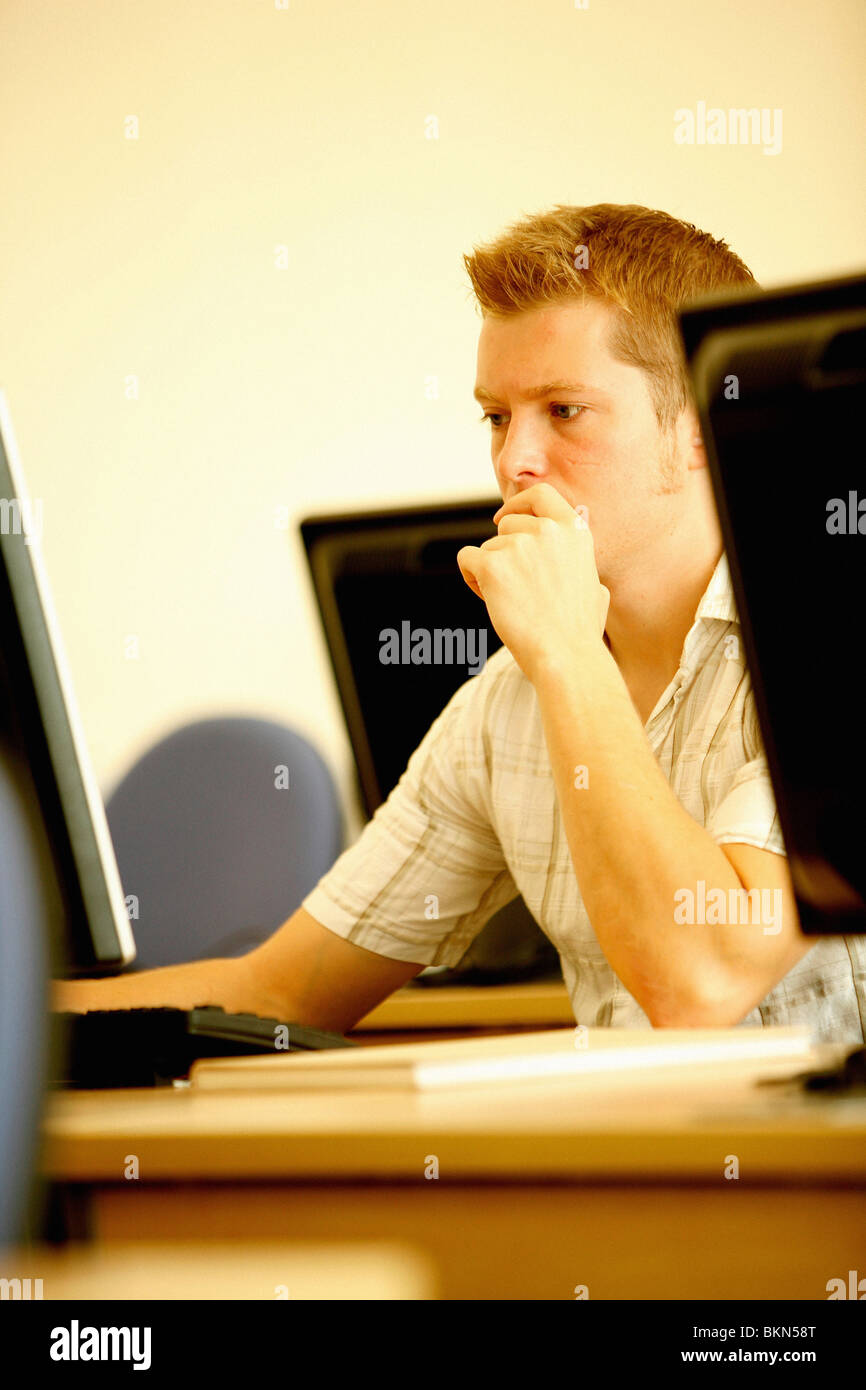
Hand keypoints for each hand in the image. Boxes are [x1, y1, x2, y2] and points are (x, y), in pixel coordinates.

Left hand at [456, 482, 609, 683]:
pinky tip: (489, 600)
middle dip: (503, 551)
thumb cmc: (580, 632)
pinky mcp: (492, 564)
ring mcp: (519, 544)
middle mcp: (547, 530)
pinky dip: (471, 578)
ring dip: (490, 571)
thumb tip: (580, 555)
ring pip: (487, 547)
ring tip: (510, 602)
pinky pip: (467, 559)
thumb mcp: (595, 586)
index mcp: (575, 530)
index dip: (518, 503)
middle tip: (513, 586)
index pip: (541, 494)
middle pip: (507, 525)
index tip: (503, 517)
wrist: (565, 655)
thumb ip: (580, 564)